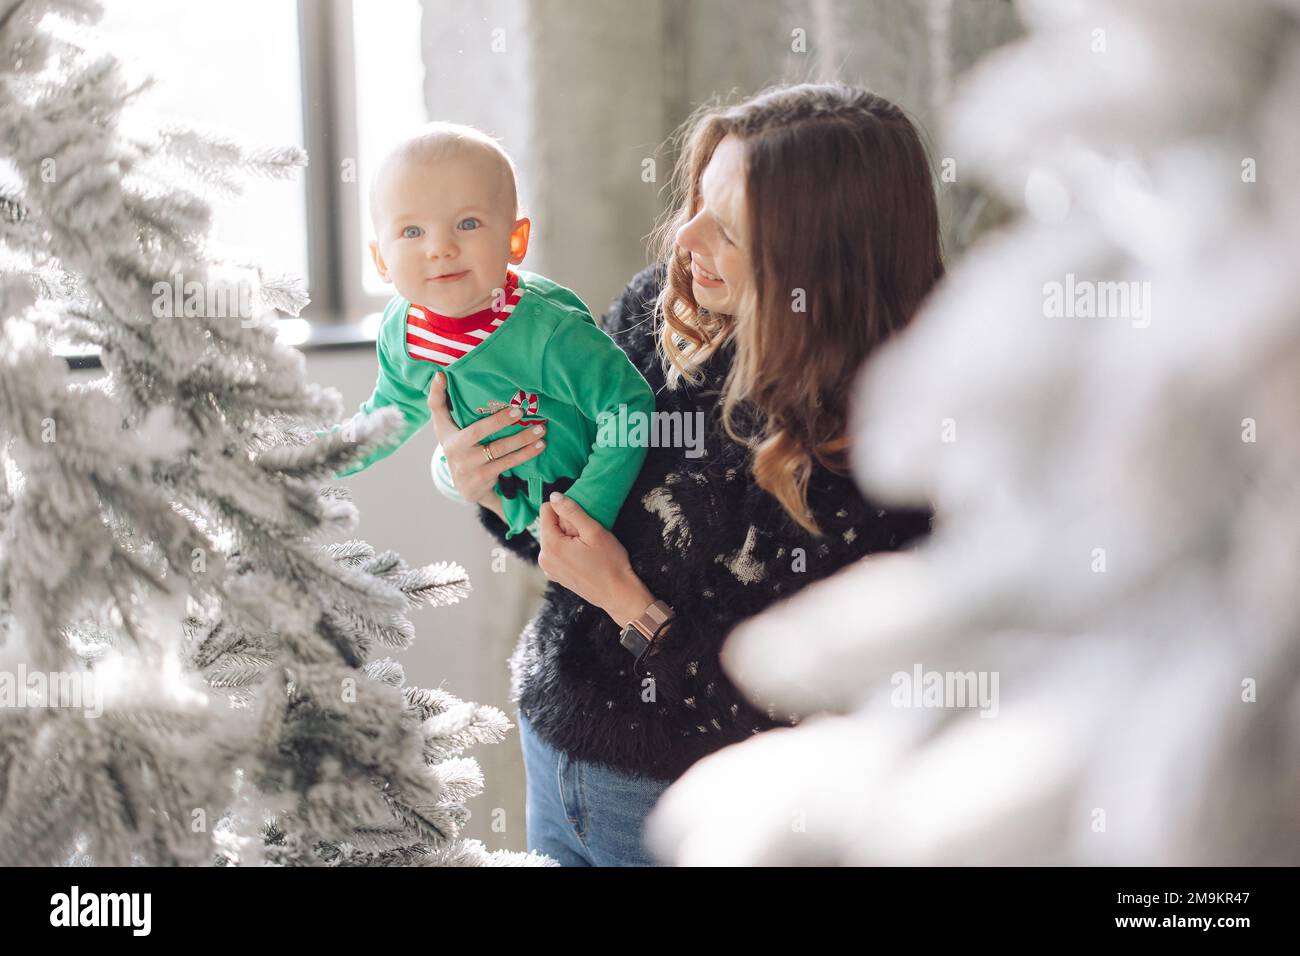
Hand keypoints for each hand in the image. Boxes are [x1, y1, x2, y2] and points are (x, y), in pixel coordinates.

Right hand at [427, 372, 545, 505]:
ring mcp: (467, 465)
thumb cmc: (462, 448)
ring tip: (540, 429)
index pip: (436, 408)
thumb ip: (445, 405)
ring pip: (498, 449)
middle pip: (477, 431)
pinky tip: (539, 446)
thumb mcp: (451, 430)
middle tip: (521, 410)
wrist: (467, 488)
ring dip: (521, 438)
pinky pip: (507, 463)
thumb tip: (440, 374)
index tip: (441, 375)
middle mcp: (453, 449)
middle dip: (499, 420)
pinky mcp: (482, 478)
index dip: (436, 392)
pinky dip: (525, 454)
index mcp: (446, 432)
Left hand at [538, 493, 655, 625]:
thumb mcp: (594, 531)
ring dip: (569, 537)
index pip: (546, 510)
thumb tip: (554, 496)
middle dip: (567, 524)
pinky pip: (557, 551)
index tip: (582, 521)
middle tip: (587, 537)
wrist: (618, 594)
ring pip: (554, 537)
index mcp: (551, 545)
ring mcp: (548, 568)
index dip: (565, 509)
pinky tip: (584, 557)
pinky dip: (568, 549)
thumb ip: (572, 511)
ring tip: (587, 548)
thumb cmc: (610, 563)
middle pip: (550, 524)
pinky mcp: (555, 574)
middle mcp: (544, 557)